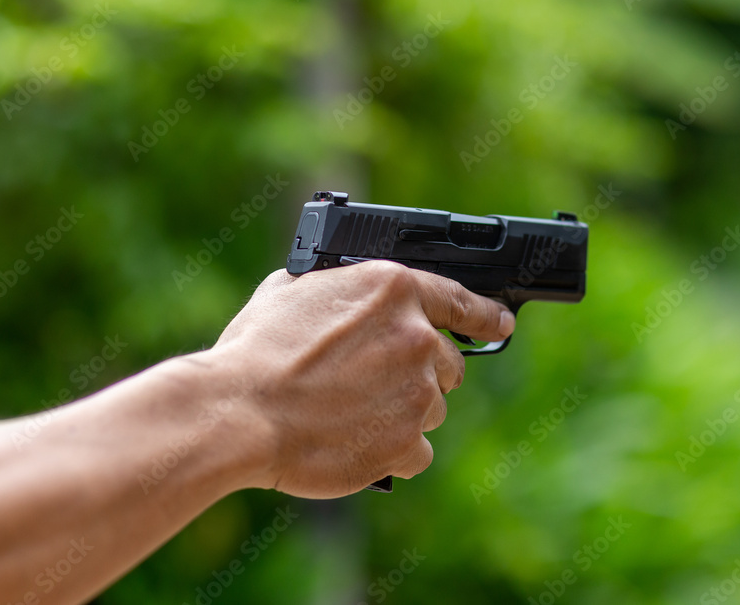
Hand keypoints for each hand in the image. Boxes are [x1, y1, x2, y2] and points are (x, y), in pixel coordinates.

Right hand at [207, 261, 515, 497]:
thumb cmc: (256, 350)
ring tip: (353, 414)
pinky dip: (394, 451)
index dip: (485, 315)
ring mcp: (417, 392)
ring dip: (405, 413)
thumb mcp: (294, 290)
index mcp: (394, 290)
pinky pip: (418, 451)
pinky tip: (357, 443)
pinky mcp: (407, 442)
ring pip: (433, 408)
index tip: (500, 323)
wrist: (239, 412)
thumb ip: (340, 288)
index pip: (462, 300)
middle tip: (378, 382)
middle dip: (422, 373)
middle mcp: (417, 338)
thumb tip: (345, 293)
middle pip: (450, 363)